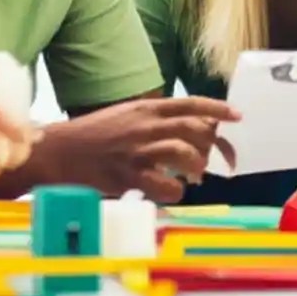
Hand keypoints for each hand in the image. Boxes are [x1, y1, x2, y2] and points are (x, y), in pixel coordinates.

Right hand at [41, 97, 239, 202]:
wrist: (58, 151)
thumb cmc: (93, 136)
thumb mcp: (126, 116)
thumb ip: (155, 120)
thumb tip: (188, 130)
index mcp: (146, 108)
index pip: (191, 103)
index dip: (218, 109)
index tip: (238, 116)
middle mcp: (145, 126)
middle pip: (195, 130)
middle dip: (213, 146)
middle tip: (216, 161)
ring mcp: (138, 151)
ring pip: (185, 155)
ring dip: (196, 168)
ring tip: (194, 176)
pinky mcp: (129, 176)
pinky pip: (167, 187)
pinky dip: (177, 192)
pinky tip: (172, 192)